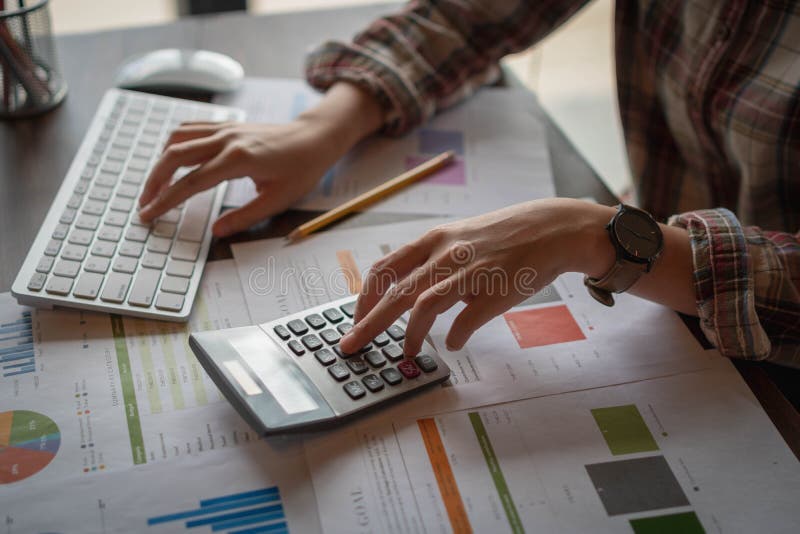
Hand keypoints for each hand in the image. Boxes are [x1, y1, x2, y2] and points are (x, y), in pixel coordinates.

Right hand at [137, 119, 340, 236]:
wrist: (314, 138)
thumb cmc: (301, 169)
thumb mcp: (278, 200)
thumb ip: (245, 217)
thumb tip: (216, 232)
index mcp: (238, 160)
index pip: (191, 183)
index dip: (166, 201)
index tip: (149, 215)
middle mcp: (227, 140)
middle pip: (174, 156)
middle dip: (154, 181)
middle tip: (144, 204)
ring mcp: (225, 129)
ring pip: (178, 138)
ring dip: (160, 161)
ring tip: (154, 186)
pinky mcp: (227, 125)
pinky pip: (191, 128)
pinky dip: (174, 143)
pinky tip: (170, 160)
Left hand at [339, 198, 615, 354]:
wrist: (551, 229)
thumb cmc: (503, 236)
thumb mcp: (459, 237)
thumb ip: (432, 263)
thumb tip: (409, 297)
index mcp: (434, 240)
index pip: (385, 268)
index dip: (364, 297)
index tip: (355, 319)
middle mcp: (446, 253)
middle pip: (395, 292)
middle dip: (368, 323)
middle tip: (352, 346)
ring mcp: (470, 271)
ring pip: (424, 305)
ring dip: (411, 334)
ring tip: (407, 352)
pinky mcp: (495, 290)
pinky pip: (467, 320)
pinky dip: (456, 336)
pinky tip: (454, 345)